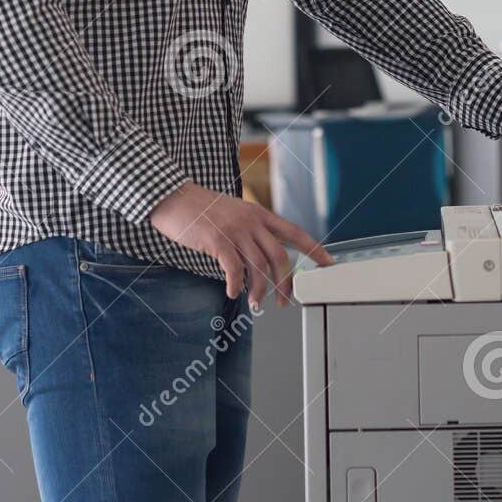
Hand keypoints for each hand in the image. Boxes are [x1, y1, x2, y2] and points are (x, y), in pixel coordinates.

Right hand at [149, 182, 332, 307]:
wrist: (174, 198)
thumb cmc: (202, 210)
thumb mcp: (235, 213)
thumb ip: (251, 230)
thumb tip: (262, 259)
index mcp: (259, 214)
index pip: (295, 232)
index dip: (314, 248)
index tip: (328, 263)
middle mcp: (252, 221)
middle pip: (279, 256)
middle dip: (285, 283)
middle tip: (283, 301)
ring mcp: (235, 230)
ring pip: (258, 266)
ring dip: (259, 290)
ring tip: (256, 303)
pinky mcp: (217, 240)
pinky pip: (234, 268)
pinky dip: (236, 285)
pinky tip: (233, 292)